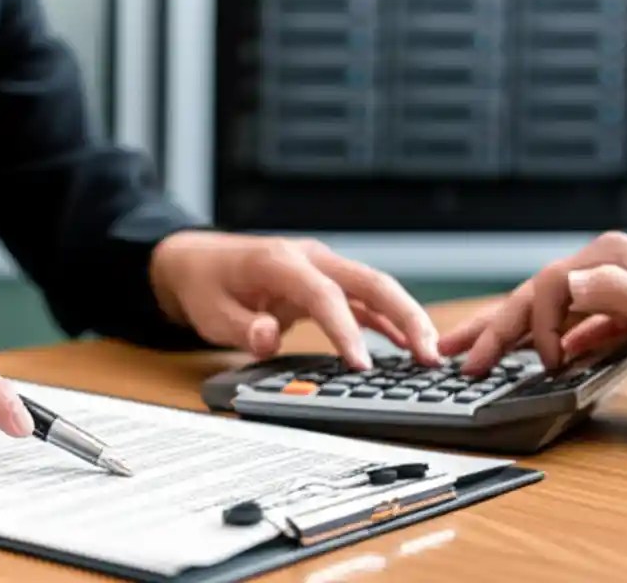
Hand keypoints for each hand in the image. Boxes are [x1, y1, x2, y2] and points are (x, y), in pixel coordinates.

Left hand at [149, 231, 439, 368]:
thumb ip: (243, 328)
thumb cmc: (205, 284)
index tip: (363, 366)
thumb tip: (268, 338)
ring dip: (406, 318)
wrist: (196, 261)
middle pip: (370, 281)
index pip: (325, 295)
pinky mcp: (324, 282)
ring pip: (375, 288)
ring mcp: (321, 268)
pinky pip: (363, 300)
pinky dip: (387, 321)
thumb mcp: (212, 313)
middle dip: (405, 315)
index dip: (347, 331)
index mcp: (281, 262)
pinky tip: (407, 346)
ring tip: (431, 355)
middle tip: (429, 354)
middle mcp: (309, 258)